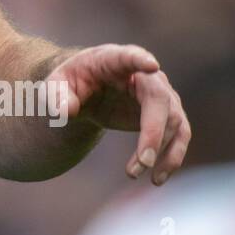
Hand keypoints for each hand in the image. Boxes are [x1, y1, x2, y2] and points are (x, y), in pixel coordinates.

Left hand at [47, 45, 189, 185]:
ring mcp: (161, 94)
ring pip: (174, 121)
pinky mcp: (167, 114)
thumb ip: (56, 96)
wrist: (88, 90)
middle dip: (154, 132)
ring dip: (161, 151)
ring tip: (134, 173)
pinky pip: (178, 136)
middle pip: (159, 100)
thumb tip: (67, 111)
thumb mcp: (56, 85)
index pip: (129, 56)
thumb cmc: (73, 82)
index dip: (140, 60)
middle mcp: (145, 75)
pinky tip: (156, 178)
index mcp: (114, 59)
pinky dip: (171, 158)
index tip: (151, 64)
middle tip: (143, 162)